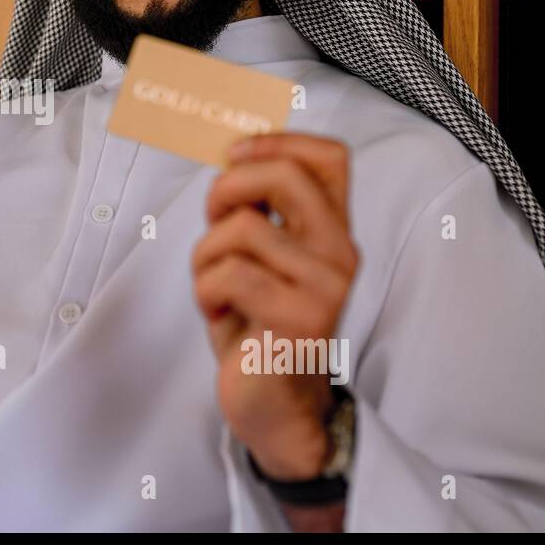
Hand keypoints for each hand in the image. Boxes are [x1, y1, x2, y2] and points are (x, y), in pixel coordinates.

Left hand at [190, 132, 358, 480]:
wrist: (273, 404)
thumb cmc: (257, 324)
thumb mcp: (258, 257)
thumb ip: (257, 211)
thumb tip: (231, 158)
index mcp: (332, 230)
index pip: (331, 157)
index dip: (278, 141)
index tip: (234, 156)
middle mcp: (339, 253)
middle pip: (286, 177)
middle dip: (229, 189)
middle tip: (215, 222)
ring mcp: (324, 287)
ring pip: (242, 230)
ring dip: (205, 256)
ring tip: (214, 286)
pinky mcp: (299, 321)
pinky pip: (229, 275)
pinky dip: (204, 292)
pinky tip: (218, 314)